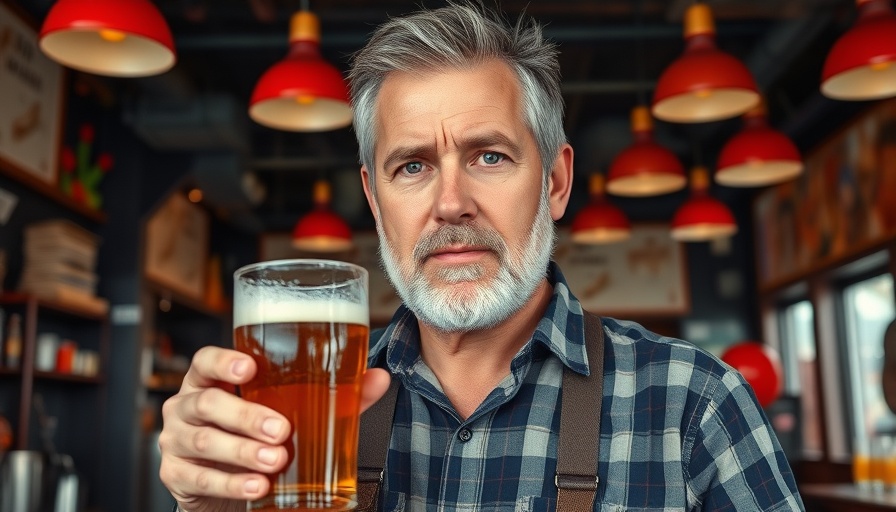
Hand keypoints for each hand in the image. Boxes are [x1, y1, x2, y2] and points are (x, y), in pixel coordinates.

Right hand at [158, 346, 391, 511]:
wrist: (226, 479)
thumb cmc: (255, 430)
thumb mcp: (288, 409)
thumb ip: (333, 394)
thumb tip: (376, 378)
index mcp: (210, 380)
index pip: (205, 360)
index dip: (223, 362)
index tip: (248, 368)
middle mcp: (187, 405)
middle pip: (207, 403)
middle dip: (245, 416)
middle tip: (280, 430)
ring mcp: (176, 440)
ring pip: (204, 442)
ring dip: (242, 453)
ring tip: (274, 461)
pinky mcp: (176, 475)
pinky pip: (199, 478)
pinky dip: (231, 483)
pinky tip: (256, 486)